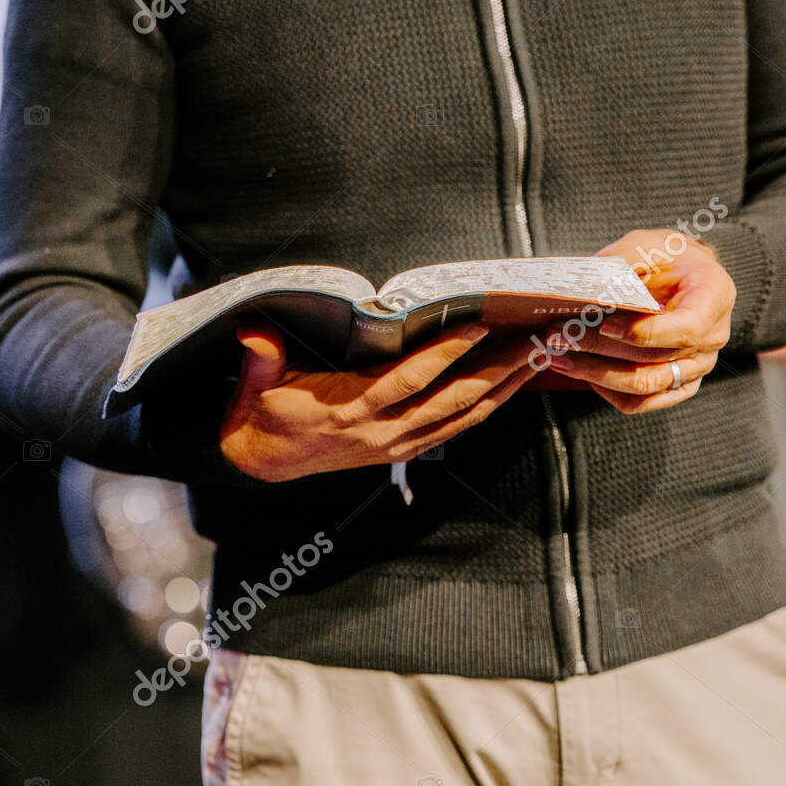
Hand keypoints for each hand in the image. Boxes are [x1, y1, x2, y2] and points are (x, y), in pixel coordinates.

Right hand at [219, 323, 539, 482]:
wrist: (263, 461)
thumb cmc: (263, 412)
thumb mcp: (256, 383)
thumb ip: (260, 354)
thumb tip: (251, 327)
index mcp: (351, 408)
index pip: (410, 378)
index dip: (446, 352)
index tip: (478, 324)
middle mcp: (382, 430)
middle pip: (453, 399)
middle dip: (497, 369)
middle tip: (532, 341)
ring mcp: (396, 444)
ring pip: (463, 417)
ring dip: (502, 389)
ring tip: (534, 360)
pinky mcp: (403, 451)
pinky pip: (455, 430)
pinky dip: (485, 408)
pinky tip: (508, 387)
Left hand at [542, 229, 735, 413]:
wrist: (682, 274)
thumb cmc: (666, 256)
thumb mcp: (648, 244)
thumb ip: (626, 263)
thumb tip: (591, 287)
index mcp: (714, 300)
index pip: (684, 329)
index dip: (644, 333)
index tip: (604, 326)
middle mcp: (711, 340)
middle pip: (656, 361)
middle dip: (600, 350)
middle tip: (558, 336)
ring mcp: (695, 368)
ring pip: (644, 386)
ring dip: (595, 374)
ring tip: (556, 356)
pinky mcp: (675, 386)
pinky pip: (640, 402)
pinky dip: (606, 389)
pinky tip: (579, 369)